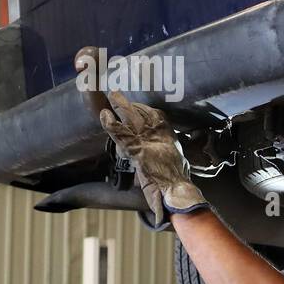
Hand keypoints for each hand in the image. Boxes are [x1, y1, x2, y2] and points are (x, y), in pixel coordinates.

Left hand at [97, 92, 206, 224]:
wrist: (176, 188)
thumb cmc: (178, 180)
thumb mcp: (178, 161)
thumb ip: (168, 153)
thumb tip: (164, 152)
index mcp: (169, 136)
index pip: (157, 116)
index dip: (146, 110)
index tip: (138, 107)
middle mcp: (159, 134)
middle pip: (143, 112)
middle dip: (130, 104)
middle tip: (118, 95)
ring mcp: (146, 140)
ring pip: (131, 116)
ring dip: (120, 104)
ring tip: (113, 95)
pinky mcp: (135, 149)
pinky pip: (119, 131)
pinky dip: (110, 122)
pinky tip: (105, 114)